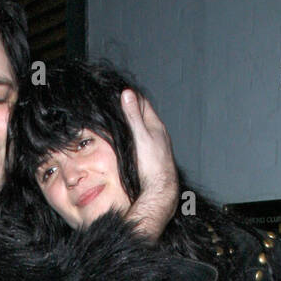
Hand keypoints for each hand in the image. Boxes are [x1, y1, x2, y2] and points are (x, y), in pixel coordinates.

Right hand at [120, 89, 178, 240]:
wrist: (160, 190)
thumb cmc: (152, 165)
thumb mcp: (140, 136)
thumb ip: (133, 116)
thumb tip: (128, 94)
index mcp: (156, 127)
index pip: (144, 104)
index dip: (133, 96)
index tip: (122, 91)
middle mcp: (159, 135)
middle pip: (145, 116)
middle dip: (133, 108)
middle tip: (120, 102)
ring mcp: (158, 146)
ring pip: (145, 129)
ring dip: (136, 123)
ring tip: (124, 119)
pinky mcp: (154, 158)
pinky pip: (145, 141)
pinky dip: (137, 136)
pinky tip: (132, 142)